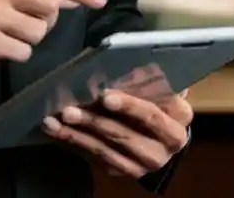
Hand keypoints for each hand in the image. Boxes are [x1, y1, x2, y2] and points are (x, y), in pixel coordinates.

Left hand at [42, 89, 193, 179]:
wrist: (159, 132)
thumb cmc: (153, 98)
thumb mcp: (153, 85)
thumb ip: (140, 78)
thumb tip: (115, 62)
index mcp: (179, 117)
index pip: (153, 113)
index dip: (129, 105)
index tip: (104, 96)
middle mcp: (168, 145)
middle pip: (126, 133)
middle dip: (94, 121)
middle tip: (67, 109)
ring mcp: (147, 163)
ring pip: (108, 148)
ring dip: (77, 133)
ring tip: (54, 120)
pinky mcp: (127, 172)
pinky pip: (97, 157)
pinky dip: (74, 142)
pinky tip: (55, 130)